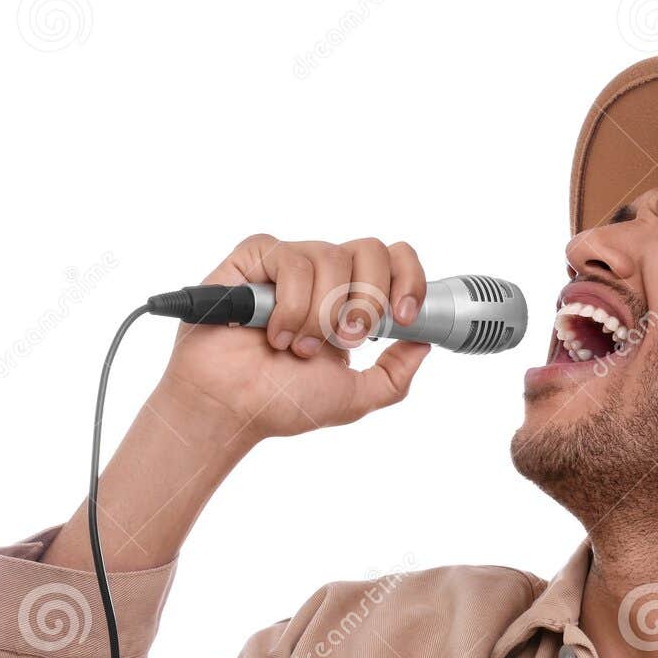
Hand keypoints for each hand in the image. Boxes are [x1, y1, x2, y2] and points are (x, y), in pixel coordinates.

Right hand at [159, 233, 430, 448]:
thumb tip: (424, 344)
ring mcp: (290, 264)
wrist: (233, 408)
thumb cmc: (282, 401)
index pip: (393, 260)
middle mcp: (324, 276)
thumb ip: (395, 375)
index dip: (408, 279)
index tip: (405, 316)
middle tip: (344, 340)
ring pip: (330, 257)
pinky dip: (289, 306)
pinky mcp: (256, 257)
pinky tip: (272, 332)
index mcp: (351, 300)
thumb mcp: (354, 397)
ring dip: (319, 315)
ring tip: (298, 347)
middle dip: (365, 303)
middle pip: (370, 250)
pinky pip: (290, 259)